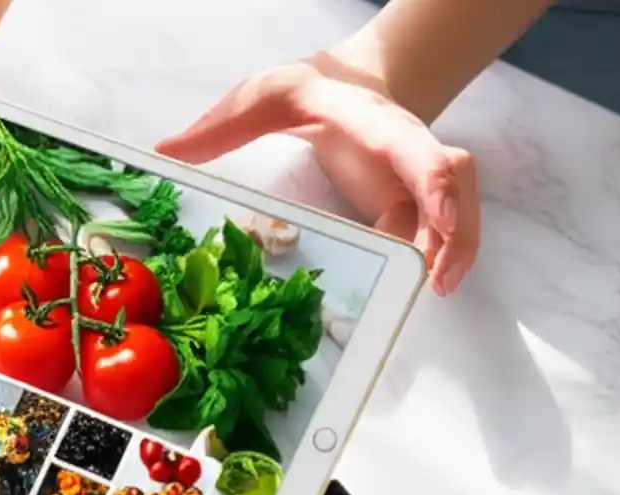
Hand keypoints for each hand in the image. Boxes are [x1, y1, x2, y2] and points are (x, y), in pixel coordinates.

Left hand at [156, 53, 480, 296]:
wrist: (348, 81)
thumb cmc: (306, 90)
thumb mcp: (260, 98)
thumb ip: (217, 128)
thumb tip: (164, 152)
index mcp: (363, 116)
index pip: (400, 141)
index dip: (423, 174)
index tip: (430, 210)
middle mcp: (401, 142)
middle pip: (447, 175)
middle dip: (453, 221)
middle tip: (436, 273)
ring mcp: (412, 170)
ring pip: (456, 202)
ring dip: (456, 244)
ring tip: (437, 288)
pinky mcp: (411, 197)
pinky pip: (441, 225)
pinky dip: (444, 253)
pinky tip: (429, 284)